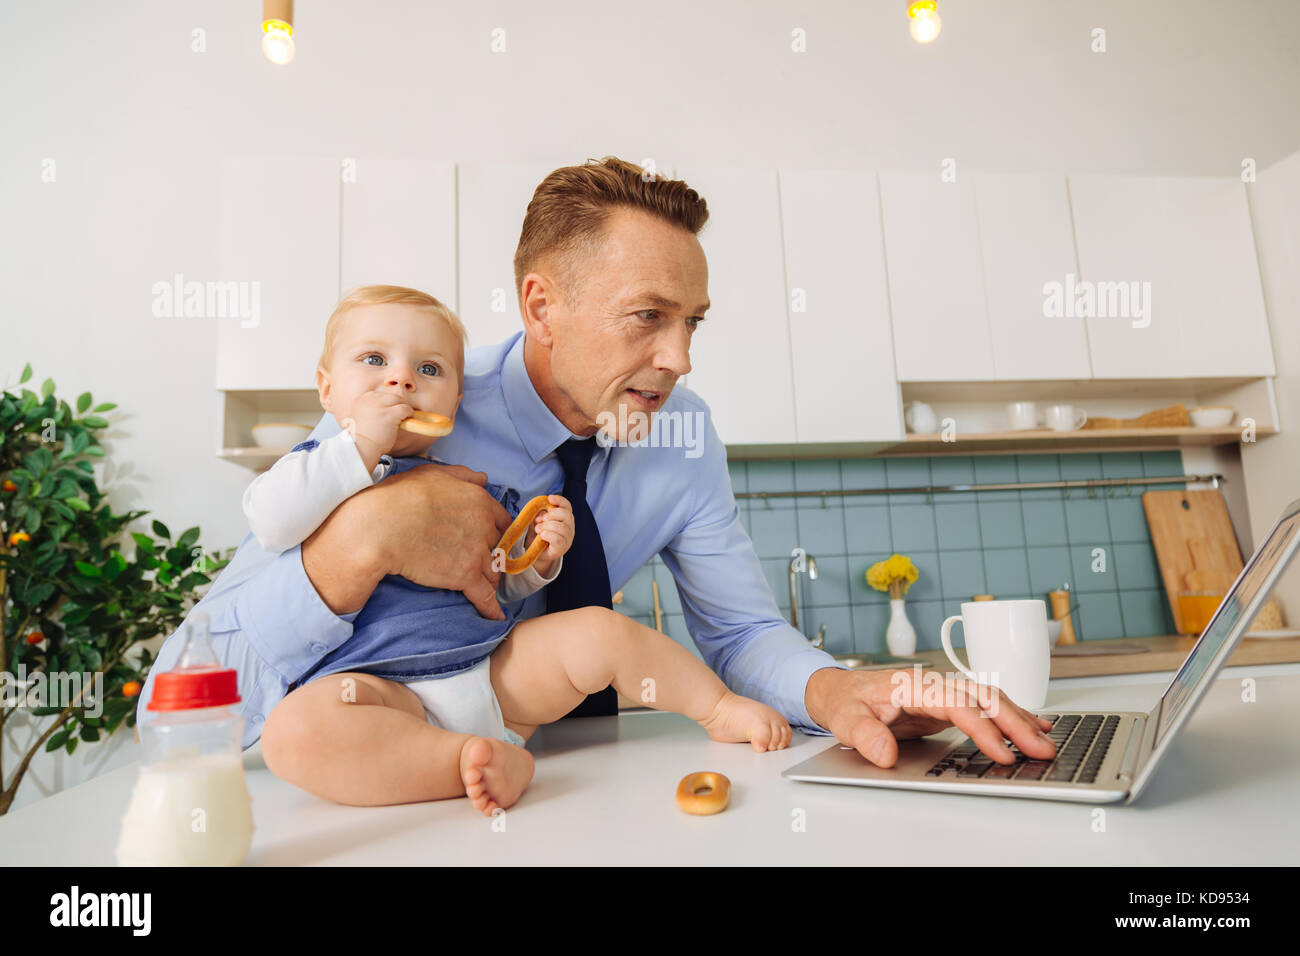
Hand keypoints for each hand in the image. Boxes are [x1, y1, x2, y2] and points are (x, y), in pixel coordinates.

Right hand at [301, 462, 511, 619]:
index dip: (497, 532)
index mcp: (479, 500)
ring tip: (486, 587)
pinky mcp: (464, 576)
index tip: (492, 540)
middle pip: (498, 546)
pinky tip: (495, 616)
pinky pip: (485, 595)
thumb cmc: (400, 496)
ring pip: (493, 571)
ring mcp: (476, 552)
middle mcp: (483, 525)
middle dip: (494, 556)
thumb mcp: (433, 474)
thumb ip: (462, 476)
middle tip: (486, 564)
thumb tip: (483, 479)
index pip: (501, 520)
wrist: (381, 527)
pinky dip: (491, 608)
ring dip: (491, 580)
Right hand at [345, 391, 413, 470]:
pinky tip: (408, 419)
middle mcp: (370, 400)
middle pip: (389, 396)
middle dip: (396, 403)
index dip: (386, 402)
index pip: (378, 395)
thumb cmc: (362, 438)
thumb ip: (371, 411)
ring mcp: (380, 406)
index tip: (388, 410)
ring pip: (398, 399)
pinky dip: (409, 413)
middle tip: (400, 414)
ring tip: (404, 416)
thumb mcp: (361, 418)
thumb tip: (386, 410)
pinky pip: (405, 408)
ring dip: (403, 407)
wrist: (361, 448)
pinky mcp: (390, 414)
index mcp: (361, 400)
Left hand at [525, 495, 573, 572]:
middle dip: (552, 514)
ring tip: (538, 529)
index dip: (559, 500)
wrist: (537, 553)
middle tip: (541, 519)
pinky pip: (558, 539)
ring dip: (547, 526)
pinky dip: (548, 535)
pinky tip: (542, 535)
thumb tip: (542, 512)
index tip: (549, 498)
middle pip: (566, 515)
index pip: (567, 506)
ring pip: (562, 527)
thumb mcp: (539, 522)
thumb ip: (541, 515)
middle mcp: (570, 528)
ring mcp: (567, 539)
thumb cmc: (539, 535)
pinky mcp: (561, 549)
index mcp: (565, 519)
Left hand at [803, 666, 1056, 766]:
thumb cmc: (844, 701)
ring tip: (1046, 740)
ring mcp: (942, 692)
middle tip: (1042, 749)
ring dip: (1019, 719)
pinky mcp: (946, 703)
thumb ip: (863, 735)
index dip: (982, 728)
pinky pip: (984, 706)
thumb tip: (884, 753)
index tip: (1001, 753)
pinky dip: (1011, 714)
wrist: (838, 689)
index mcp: (913, 685)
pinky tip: (1031, 726)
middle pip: (983, 698)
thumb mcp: (844, 718)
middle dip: (1015, 722)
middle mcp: (933, 684)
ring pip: (990, 699)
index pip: (957, 705)